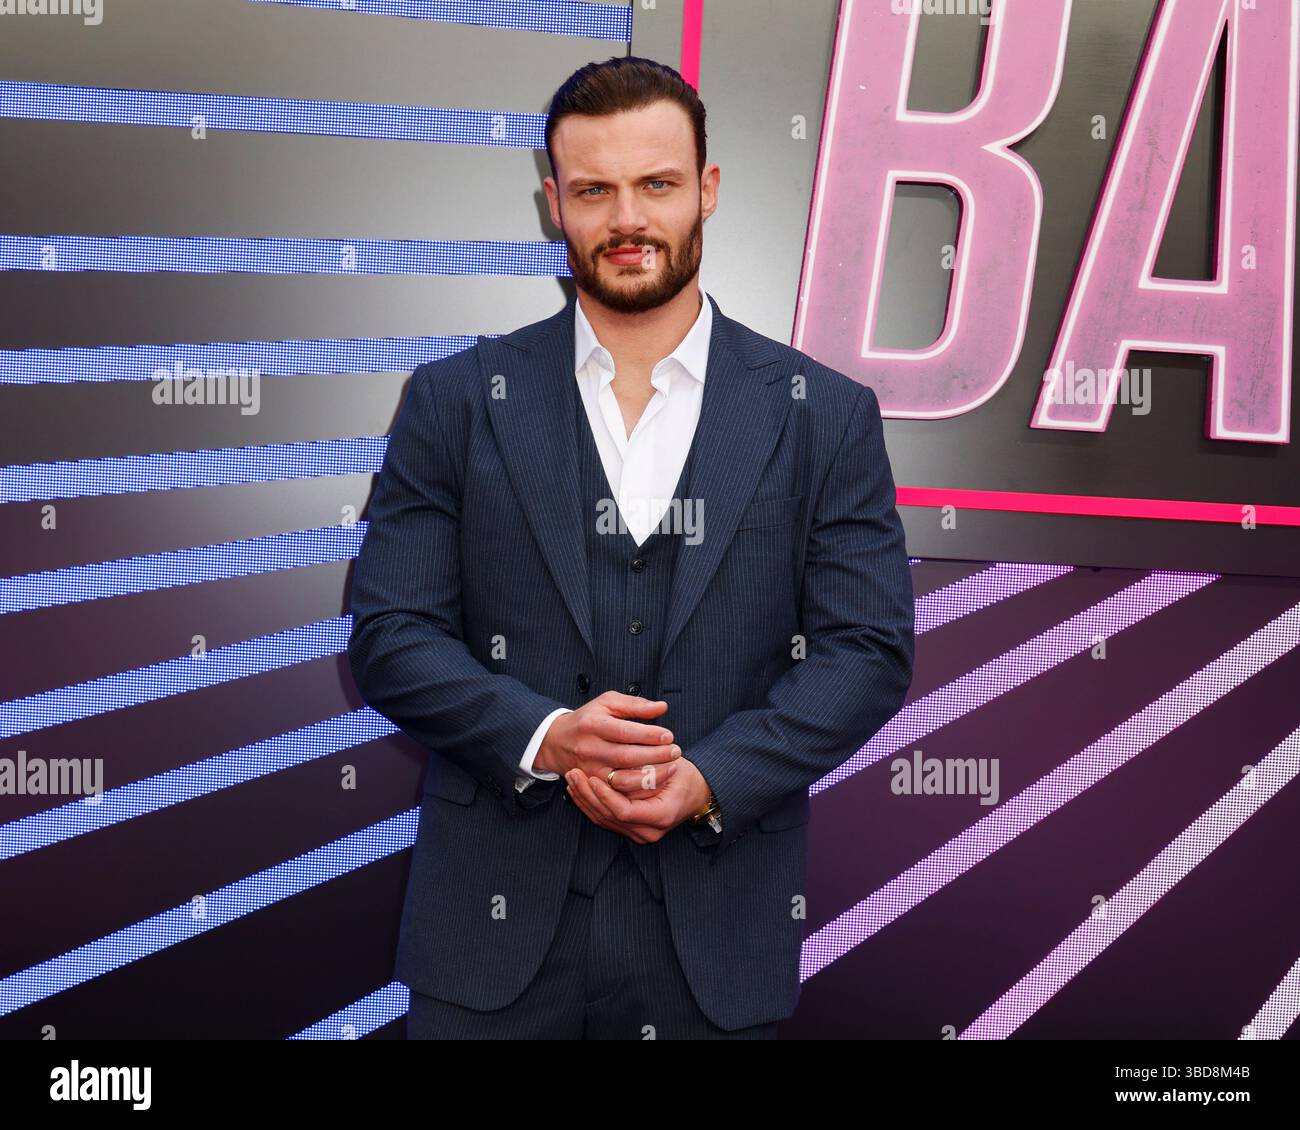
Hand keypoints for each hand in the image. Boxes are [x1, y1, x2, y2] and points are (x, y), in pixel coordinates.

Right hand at [537, 691, 680, 782]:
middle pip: (626, 756)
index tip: (669, 735)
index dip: (649, 735)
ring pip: (623, 779)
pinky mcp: (593, 783)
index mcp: (593, 724)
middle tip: (675, 752)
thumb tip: (662, 707)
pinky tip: (656, 781)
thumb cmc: (588, 719)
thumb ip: (635, 704)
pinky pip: (619, 791)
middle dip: (655, 756)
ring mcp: (590, 769)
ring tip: (671, 768)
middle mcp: (590, 748)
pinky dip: (639, 788)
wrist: (556, 741)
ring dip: (651, 776)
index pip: (625, 731)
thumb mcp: (607, 703)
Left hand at [565, 757, 711, 843]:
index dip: (604, 795)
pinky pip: (606, 819)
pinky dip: (591, 804)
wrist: (697, 792)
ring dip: (584, 799)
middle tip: (573, 773)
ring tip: (571, 779)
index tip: (591, 777)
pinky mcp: (631, 830)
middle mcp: (648, 831)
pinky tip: (578, 790)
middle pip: (609, 817)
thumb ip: (645, 773)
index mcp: (660, 817)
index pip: (623, 811)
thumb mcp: (670, 768)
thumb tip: (614, 775)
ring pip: (603, 820)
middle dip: (587, 795)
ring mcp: (639, 834)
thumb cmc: (685, 775)